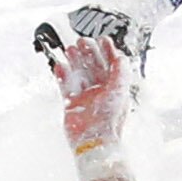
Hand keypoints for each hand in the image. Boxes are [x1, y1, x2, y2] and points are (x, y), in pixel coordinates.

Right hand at [41, 27, 130, 158]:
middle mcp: (100, 90)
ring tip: (69, 49)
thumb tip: (121, 57)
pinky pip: (65, 85)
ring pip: (78, 72)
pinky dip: (62, 74)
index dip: (106, 51)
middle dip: (88, 52)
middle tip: (81, 41)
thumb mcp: (119, 91)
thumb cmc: (110, 119)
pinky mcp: (70, 103)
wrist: (94, 140)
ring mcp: (85, 96)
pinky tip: (60, 65)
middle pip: (93, 65)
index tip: (101, 39)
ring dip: (74, 60)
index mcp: (114, 86)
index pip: (111, 64)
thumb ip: (120, 72)